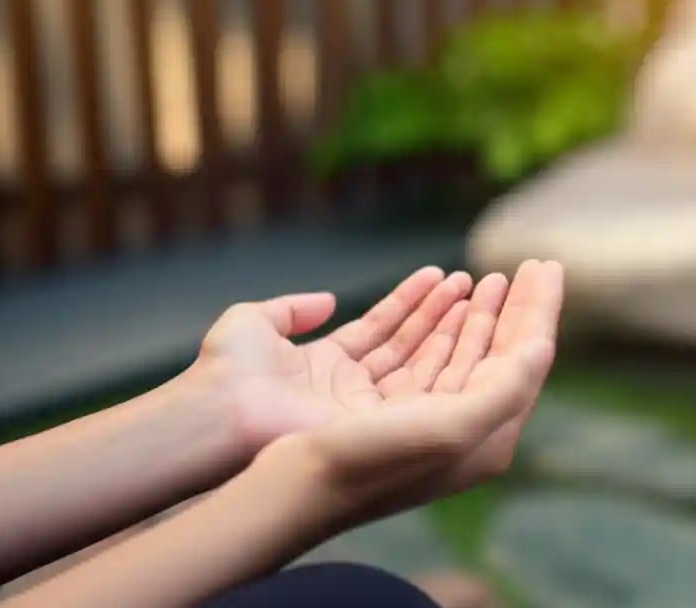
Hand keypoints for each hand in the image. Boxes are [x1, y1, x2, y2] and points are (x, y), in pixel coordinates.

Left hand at [181, 266, 476, 453]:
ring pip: (417, 360)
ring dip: (447, 326)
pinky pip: (414, 382)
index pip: (379, 328)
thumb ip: (293, 309)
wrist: (220, 412)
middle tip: (472, 282)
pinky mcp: (371, 421)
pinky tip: (464, 321)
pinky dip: (441, 351)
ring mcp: (363, 405)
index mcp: (325, 363)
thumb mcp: (255, 321)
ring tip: (475, 291)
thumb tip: (329, 301)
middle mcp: (350, 386)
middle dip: (440, 313)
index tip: (439, 275)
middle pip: (406, 344)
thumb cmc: (227, 369)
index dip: (410, 302)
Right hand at [250, 260, 563, 526]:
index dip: (540, 310)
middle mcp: (455, 428)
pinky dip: (429, 318)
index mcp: (484, 437)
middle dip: (515, 308)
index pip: (525, 360)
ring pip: (457, 351)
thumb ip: (505, 387)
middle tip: (530, 264)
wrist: (294, 485)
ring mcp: (415, 414)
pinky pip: (415, 350)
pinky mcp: (377, 400)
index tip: (549, 266)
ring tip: (489, 278)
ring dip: (476, 313)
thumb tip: (542, 346)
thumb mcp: (454, 427)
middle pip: (497, 353)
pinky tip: (441, 291)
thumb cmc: (375, 460)